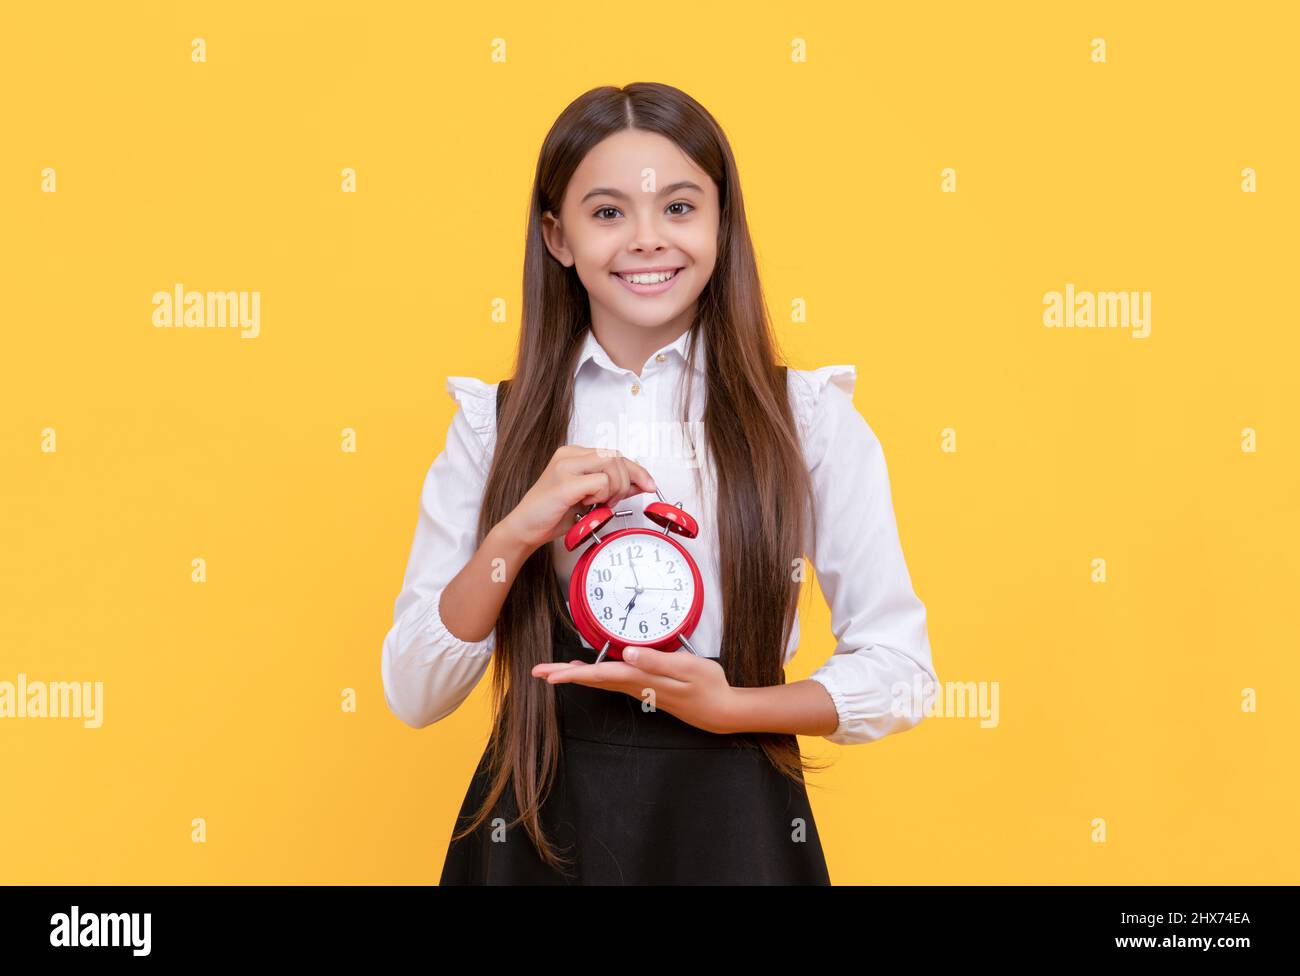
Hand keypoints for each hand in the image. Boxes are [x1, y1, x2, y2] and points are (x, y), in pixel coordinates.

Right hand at [499, 446, 657, 551]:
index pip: (615, 454)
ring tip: (598, 503)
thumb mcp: (590, 499)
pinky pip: (601, 482)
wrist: (525, 529)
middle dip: (627, 481)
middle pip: (616, 457)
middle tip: (613, 502)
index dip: (637, 470)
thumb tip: (639, 484)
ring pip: (612, 465)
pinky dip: (602, 496)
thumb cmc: (552, 515)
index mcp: (574, 454)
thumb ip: (613, 488)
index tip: (649, 485)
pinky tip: (587, 504)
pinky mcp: (564, 482)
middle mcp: (569, 455)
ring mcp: (565, 466)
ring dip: (614, 489)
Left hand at [531, 645, 738, 734]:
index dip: (572, 674)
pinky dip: (594, 675)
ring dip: (576, 676)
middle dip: (564, 675)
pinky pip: (612, 681)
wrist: (720, 710)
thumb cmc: (707, 686)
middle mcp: (635, 686)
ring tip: (554, 671)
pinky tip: (589, 671)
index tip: (549, 675)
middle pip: (593, 680)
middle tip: (537, 672)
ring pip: (600, 681)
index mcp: (641, 679)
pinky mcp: (645, 688)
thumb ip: (656, 661)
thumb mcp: (687, 668)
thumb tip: (628, 653)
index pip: (599, 675)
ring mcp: (639, 688)